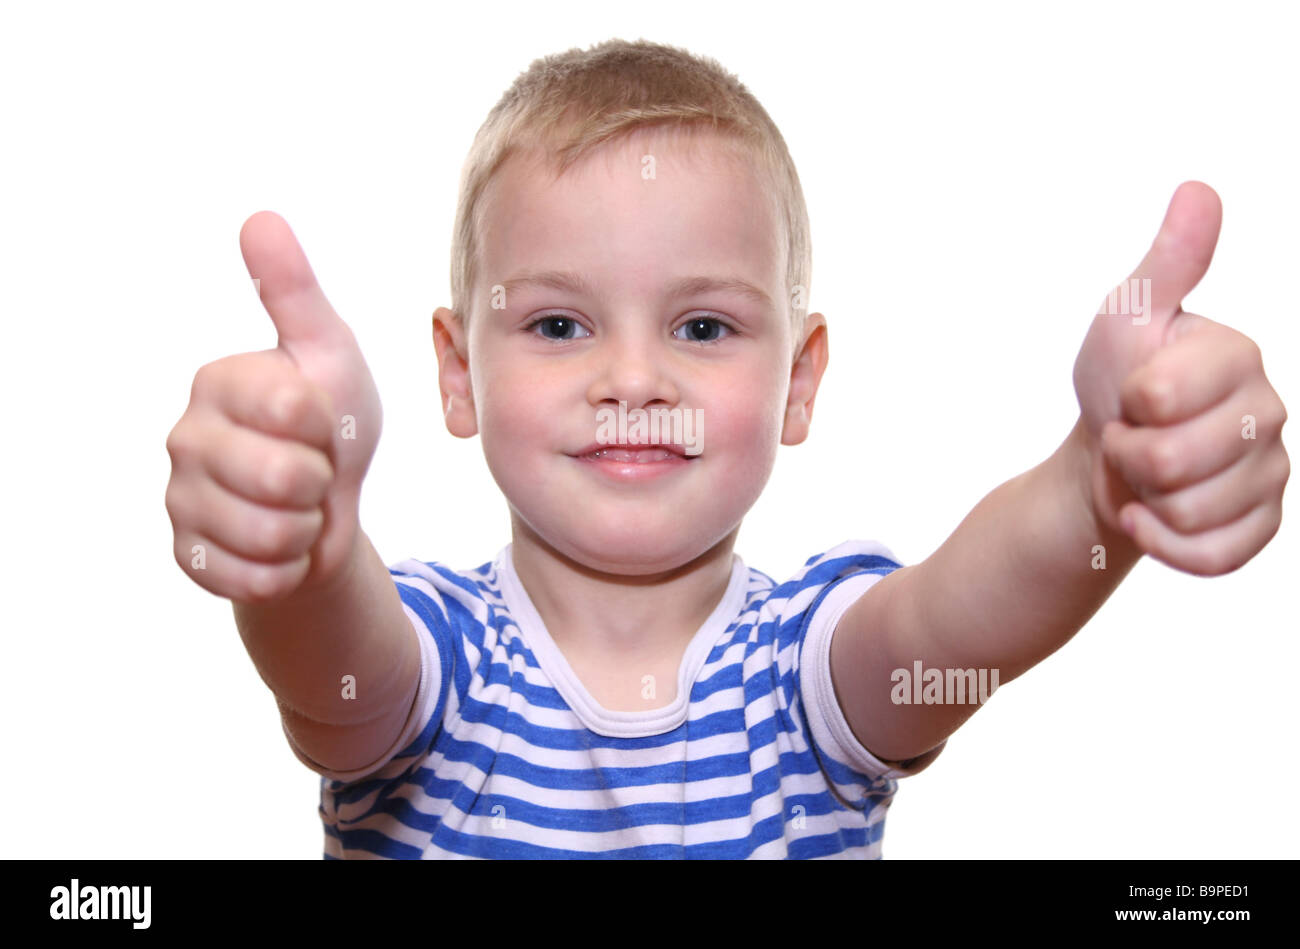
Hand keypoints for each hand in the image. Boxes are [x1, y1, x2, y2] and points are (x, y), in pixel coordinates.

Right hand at [165, 212, 382, 600]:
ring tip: (299, 506)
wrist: (326, 504)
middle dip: (322, 482)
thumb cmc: (328, 420)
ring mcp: (180, 501)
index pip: (295, 410)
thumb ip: (294, 291)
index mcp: (218, 381)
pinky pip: (258, 579)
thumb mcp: (328, 353)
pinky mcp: (190, 557)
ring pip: (274, 535)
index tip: (320, 419)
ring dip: (308, 528)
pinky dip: (289, 568)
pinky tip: (281, 543)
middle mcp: (184, 438)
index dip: (328, 425)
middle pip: (286, 480)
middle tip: (312, 469)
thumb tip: (260, 217)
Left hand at [1072, 181, 1288, 575]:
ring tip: (1144, 474)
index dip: (1127, 402)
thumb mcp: (1128, 317)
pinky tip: (1147, 516)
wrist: (1106, 458)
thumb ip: (1167, 265)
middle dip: (1129, 454)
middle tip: (1131, 436)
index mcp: (1236, 357)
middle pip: (1177, 460)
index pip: (1163, 395)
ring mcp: (1268, 473)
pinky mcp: (1258, 525)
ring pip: (1195, 511)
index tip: (1130, 392)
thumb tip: (1199, 189)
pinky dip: (1167, 544)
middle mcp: (1267, 412)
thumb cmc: (1116, 381)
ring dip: (1146, 499)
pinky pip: (1217, 556)